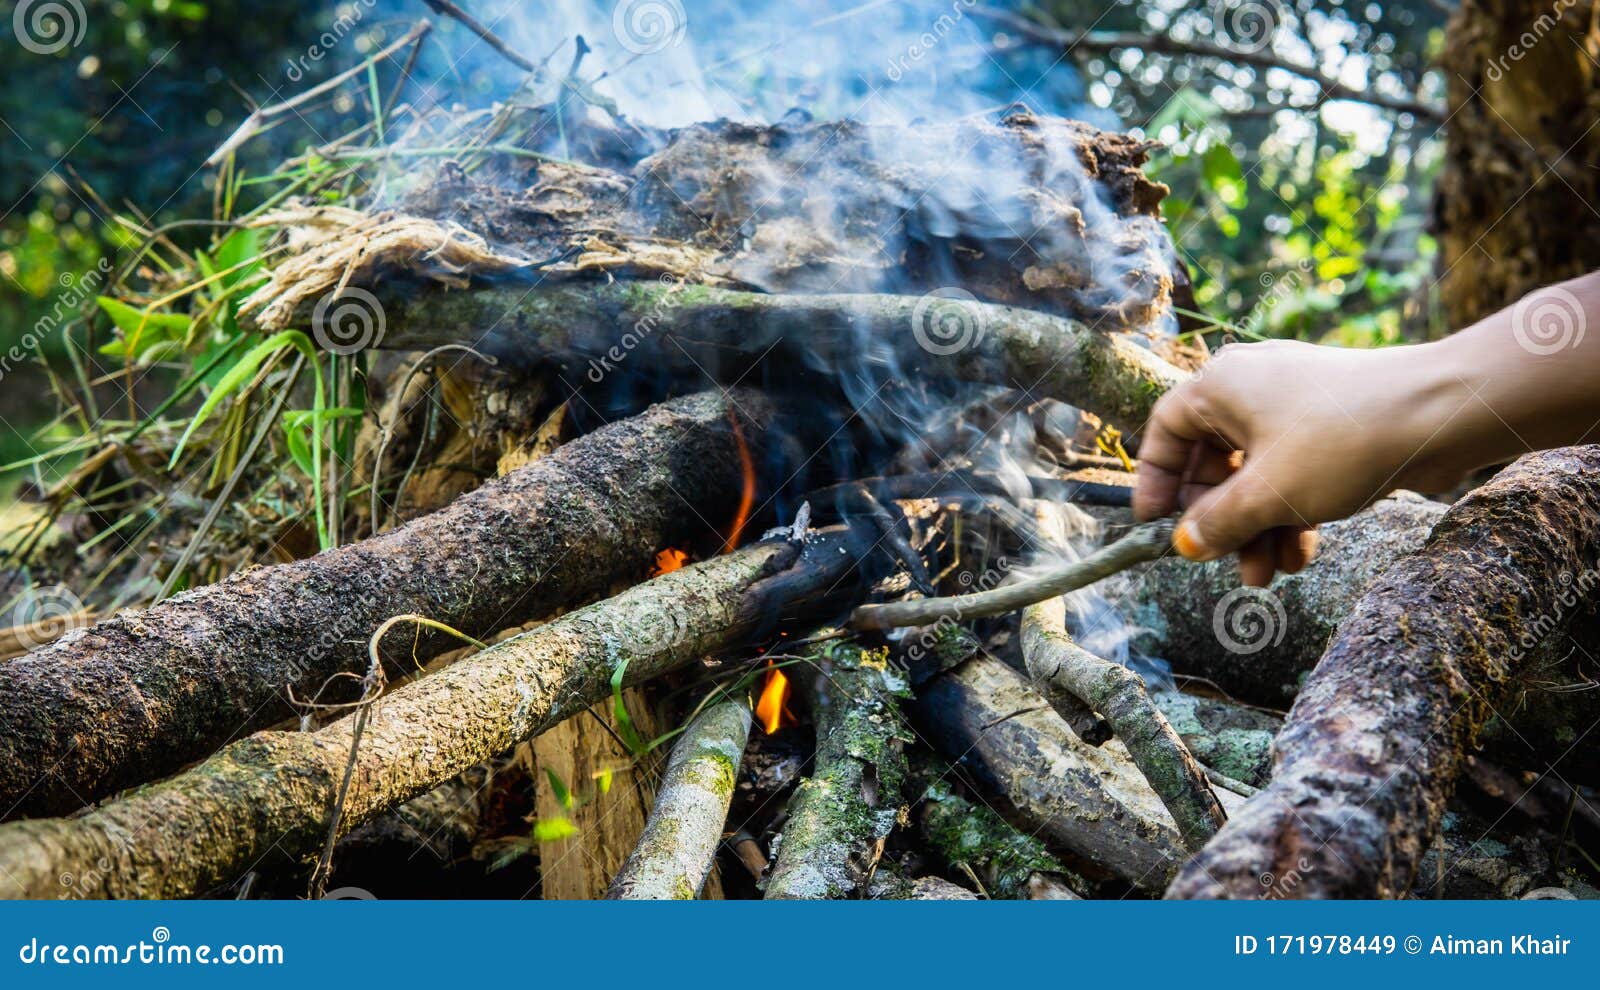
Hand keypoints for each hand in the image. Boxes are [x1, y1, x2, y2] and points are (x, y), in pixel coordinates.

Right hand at [1133, 338, 1472, 584]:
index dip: (1154, 480)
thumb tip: (1184, 545)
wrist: (1441, 413)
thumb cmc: (1343, 440)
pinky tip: (1300, 555)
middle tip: (1227, 561)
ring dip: (1257, 526)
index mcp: (1221, 385)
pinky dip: (1290, 511)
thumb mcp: (1269, 494)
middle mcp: (1251, 388)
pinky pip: (1292, 471)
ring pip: (1255, 473)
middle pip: (1213, 461)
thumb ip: (1218, 524)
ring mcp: (1293, 405)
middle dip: (1222, 520)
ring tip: (1270, 574)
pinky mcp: (1329, 425)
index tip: (1155, 524)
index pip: (1166, 431)